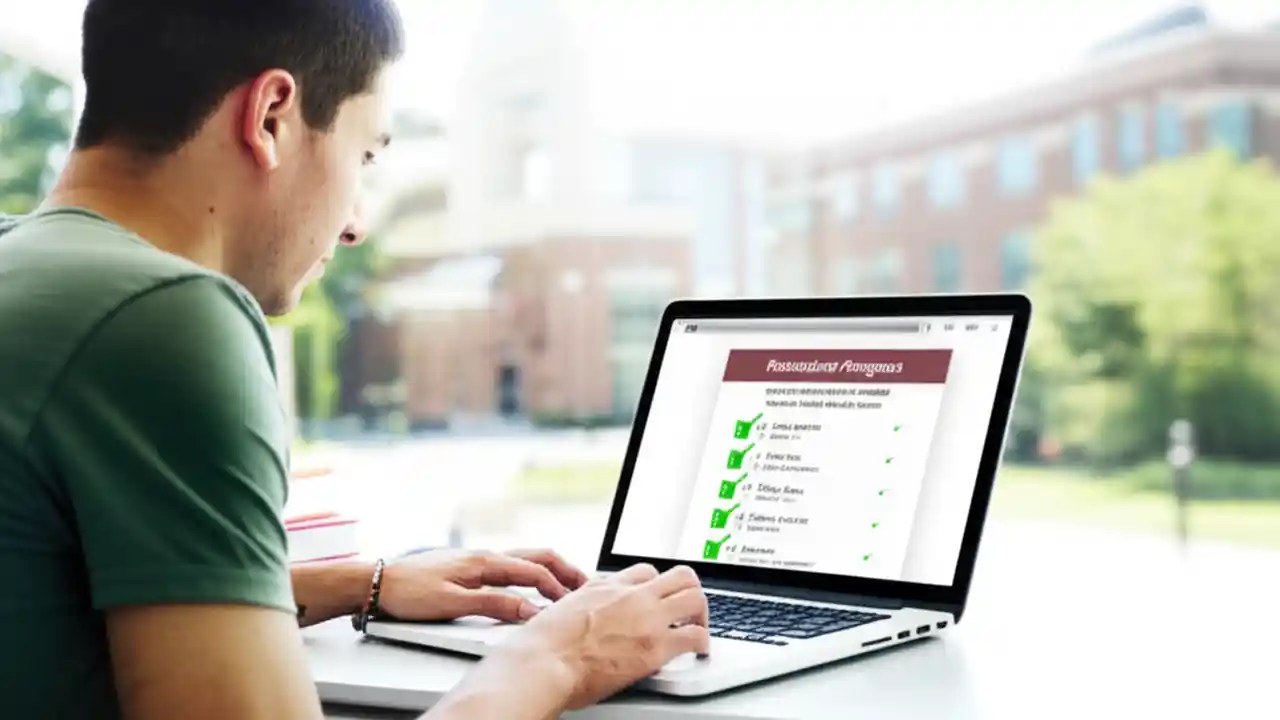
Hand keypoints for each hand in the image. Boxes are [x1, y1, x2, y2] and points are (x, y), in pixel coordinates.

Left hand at [377, 549, 588, 623]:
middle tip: (586, 585)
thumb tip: (529, 611)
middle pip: (537, 557)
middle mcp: (485, 556)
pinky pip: (511, 566)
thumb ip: (494, 605)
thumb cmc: (409, 592)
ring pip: (525, 559)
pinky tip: (533, 586)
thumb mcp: (453, 603)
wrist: (377, 582)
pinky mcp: (470, 568)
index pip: (533, 573)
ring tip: (567, 586)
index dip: (557, 589)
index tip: (573, 605)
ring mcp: (479, 560)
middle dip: (565, 570)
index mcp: (485, 562)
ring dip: (550, 570)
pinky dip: (532, 573)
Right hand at [495, 564, 709, 709]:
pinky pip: (695, 636)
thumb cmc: (544, 644)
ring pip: (695, 597)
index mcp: (607, 586)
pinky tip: (699, 650)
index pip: (646, 571)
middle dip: (689, 591)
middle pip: (680, 575)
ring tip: (698, 627)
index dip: (655, 586)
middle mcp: (632, 596)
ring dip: (701, 613)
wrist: (544, 663)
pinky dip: (702, 643)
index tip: (658, 599)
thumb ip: (585, 601)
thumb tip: (587, 604)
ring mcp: (647, 619)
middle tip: (688, 609)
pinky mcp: (656, 647)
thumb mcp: (564, 607)